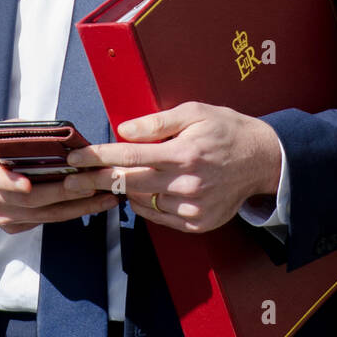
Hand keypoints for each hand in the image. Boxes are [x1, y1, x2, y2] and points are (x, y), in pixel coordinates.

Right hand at [0, 126, 117, 233]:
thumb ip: (16, 134)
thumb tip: (52, 130)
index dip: (13, 183)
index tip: (28, 184)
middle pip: (31, 200)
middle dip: (68, 193)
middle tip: (95, 184)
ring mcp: (1, 215)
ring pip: (43, 214)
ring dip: (77, 207)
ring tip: (106, 197)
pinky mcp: (10, 225)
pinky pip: (43, 220)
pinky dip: (68, 212)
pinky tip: (91, 203)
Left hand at [60, 102, 282, 232]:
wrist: (262, 160)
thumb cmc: (227, 130)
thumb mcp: (195, 112)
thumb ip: (157, 122)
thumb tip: (124, 129)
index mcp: (184, 153)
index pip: (129, 157)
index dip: (97, 158)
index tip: (76, 158)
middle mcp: (188, 184)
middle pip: (128, 184)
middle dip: (96, 180)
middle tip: (74, 179)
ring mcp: (193, 208)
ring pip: (141, 202)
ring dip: (124, 191)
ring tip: (113, 179)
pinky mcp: (198, 224)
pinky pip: (159, 217)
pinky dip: (146, 204)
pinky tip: (144, 191)